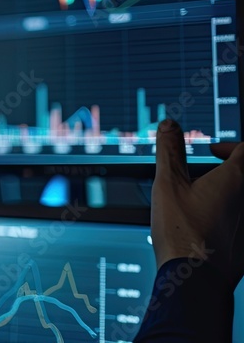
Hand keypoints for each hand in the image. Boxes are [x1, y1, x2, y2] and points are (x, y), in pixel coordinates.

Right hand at [151, 118, 243, 281]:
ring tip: (200, 201)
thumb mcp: (168, 183)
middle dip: (229, 171)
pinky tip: (203, 228)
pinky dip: (225, 217)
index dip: (229, 146)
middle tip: (207, 173)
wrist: (195, 278)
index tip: (212, 152)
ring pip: (240, 200)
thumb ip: (170, 151)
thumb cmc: (183, 231)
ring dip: (226, 195)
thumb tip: (169, 125)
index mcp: (235, 179)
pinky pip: (239, 222)